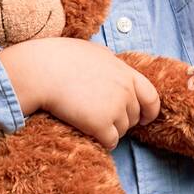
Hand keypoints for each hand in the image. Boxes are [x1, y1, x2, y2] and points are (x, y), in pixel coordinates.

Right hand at [0, 37, 160, 149]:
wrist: (42, 71)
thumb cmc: (59, 58)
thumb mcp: (92, 52)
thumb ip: (109, 62)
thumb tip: (113, 67)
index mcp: (125, 72)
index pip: (152, 96)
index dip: (150, 111)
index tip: (144, 118)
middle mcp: (125, 90)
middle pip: (133, 116)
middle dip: (121, 120)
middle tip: (102, 119)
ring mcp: (115, 108)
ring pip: (122, 131)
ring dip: (109, 130)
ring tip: (88, 121)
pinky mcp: (101, 124)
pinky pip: (110, 142)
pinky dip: (103, 142)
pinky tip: (89, 134)